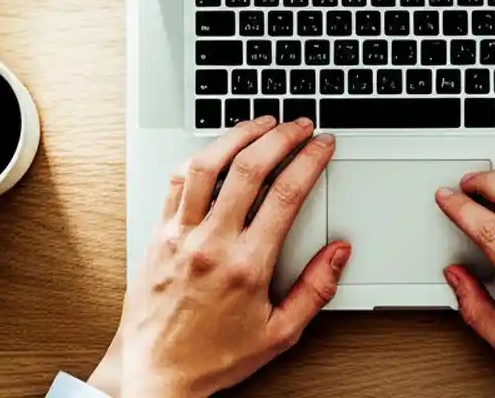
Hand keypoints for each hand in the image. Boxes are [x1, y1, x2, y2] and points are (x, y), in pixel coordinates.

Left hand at [89, 117, 349, 397]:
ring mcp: (179, 235)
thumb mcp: (280, 333)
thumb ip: (315, 289)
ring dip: (238, 135)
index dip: (310, 160)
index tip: (323, 146)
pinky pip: (176, 182)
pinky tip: (217, 148)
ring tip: (261, 123)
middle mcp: (211, 244)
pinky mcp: (157, 235)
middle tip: (299, 125)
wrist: (155, 375)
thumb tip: (340, 253)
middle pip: (249, 168)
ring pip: (208, 165)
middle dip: (281, 136)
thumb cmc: (214, 357)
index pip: (285, 194)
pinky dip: (200, 157)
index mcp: (246, 266)